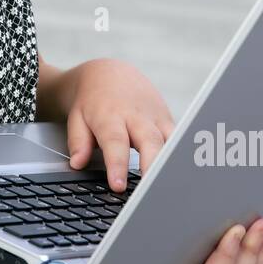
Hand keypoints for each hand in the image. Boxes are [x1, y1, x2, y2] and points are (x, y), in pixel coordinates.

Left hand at [64, 58, 173, 191]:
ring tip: (172, 187)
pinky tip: (185, 173)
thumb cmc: (93, 100)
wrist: (110, 72)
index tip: (118, 185)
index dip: (118, 165)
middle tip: (151, 191)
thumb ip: (78, 142)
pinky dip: (181, 155)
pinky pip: (178, 138)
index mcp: (110, 115)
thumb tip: (77, 164)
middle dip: (153, 166)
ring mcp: (155, 116)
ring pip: (169, 140)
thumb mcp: (77, 117)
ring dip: (172, 163)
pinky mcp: (167, 118)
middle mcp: (136, 115)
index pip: (115, 142)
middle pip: (150, 141)